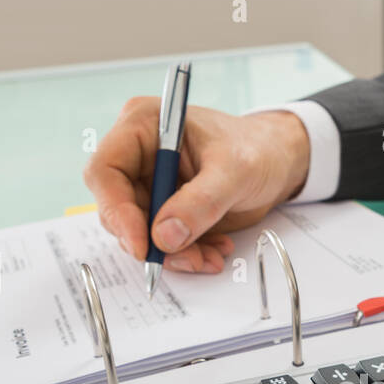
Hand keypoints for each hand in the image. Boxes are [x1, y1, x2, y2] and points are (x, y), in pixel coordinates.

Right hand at [83, 101, 310, 272]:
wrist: (277, 163)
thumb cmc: (256, 149)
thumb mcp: (234, 172)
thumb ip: (200, 202)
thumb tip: (163, 236)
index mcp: (143, 126)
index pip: (106, 171)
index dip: (116, 211)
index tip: (142, 245)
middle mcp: (138, 155)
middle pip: (118, 208)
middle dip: (151, 241)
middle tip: (187, 257)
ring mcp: (150, 184)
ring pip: (140, 232)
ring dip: (173, 253)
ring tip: (209, 257)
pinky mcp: (164, 209)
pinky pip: (161, 241)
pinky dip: (186, 254)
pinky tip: (213, 252)